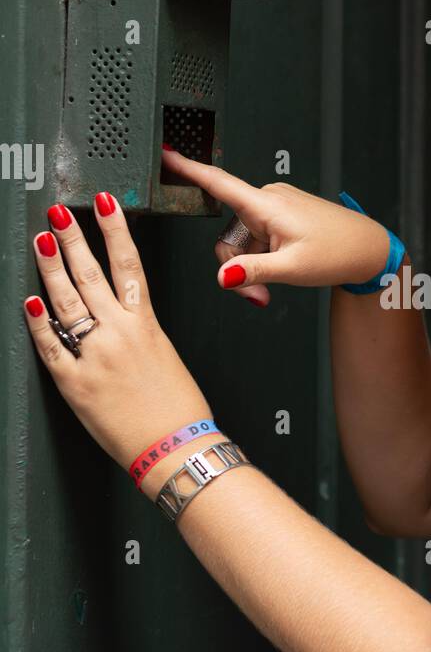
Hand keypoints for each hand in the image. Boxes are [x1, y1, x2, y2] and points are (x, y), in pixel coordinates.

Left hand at [23, 195, 215, 476]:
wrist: (177, 448)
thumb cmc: (179, 411)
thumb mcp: (167, 359)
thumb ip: (141, 336)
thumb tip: (122, 322)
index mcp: (146, 325)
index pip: (128, 263)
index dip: (114, 228)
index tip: (104, 203)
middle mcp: (120, 333)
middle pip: (91, 273)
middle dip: (72, 237)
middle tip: (57, 212)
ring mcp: (95, 356)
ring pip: (67, 300)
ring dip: (51, 266)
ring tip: (41, 240)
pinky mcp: (75, 383)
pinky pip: (50, 346)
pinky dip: (38, 322)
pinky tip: (29, 302)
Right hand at [161, 145, 394, 306]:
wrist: (368, 250)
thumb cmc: (339, 253)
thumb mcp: (293, 268)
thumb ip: (254, 271)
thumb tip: (224, 276)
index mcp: (267, 205)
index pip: (218, 183)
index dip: (187, 169)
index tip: (163, 153)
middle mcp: (268, 200)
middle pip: (227, 234)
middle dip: (237, 267)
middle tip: (257, 294)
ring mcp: (275, 207)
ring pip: (241, 241)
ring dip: (251, 268)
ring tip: (272, 288)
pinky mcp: (281, 215)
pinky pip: (256, 239)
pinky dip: (261, 260)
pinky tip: (279, 272)